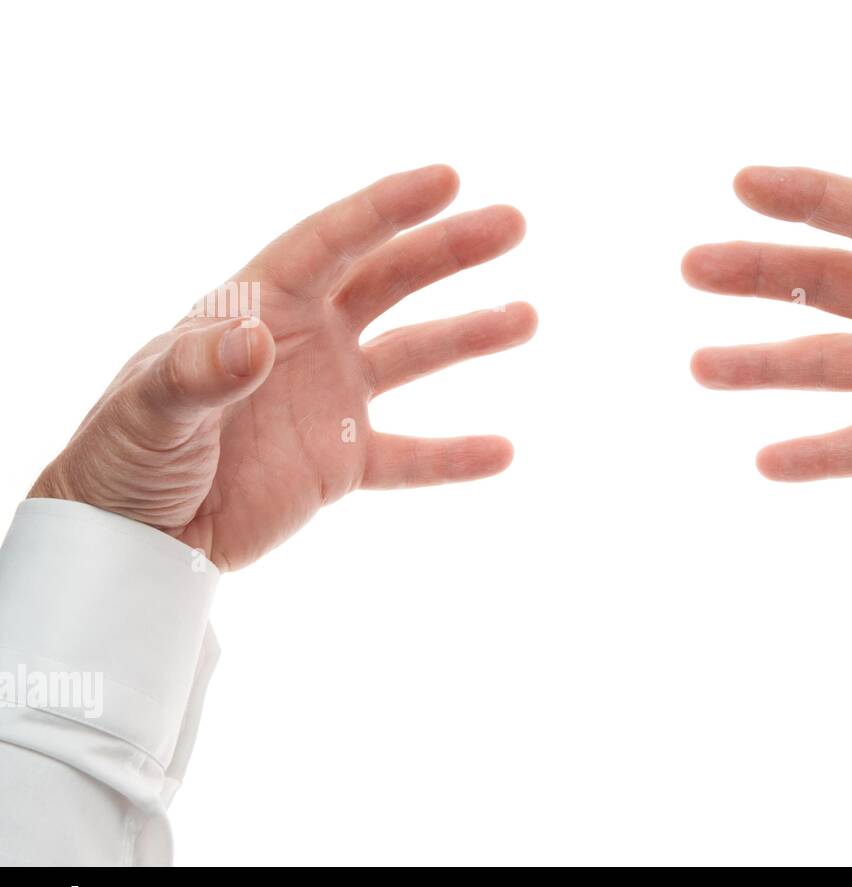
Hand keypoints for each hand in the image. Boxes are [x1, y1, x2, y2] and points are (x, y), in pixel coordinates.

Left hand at [30, 165, 536, 569]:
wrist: (135, 537)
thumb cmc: (124, 457)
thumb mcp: (149, 411)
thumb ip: (198, 374)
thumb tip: (254, 341)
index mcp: (259, 308)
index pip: (332, 244)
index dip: (388, 210)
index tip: (448, 181)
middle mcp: (306, 341)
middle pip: (389, 282)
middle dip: (449, 251)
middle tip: (511, 225)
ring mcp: (330, 400)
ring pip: (413, 356)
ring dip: (470, 336)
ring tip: (525, 317)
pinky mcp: (343, 463)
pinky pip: (410, 456)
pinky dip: (454, 456)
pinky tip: (503, 451)